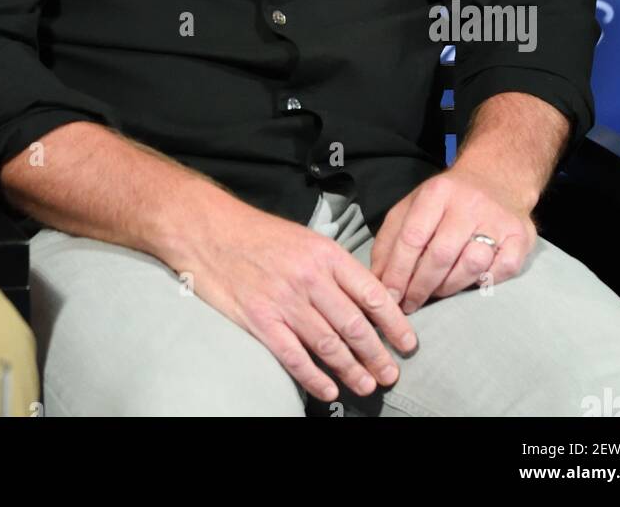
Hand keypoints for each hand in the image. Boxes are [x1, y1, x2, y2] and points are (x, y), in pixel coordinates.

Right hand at [182, 202, 418, 402]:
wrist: (211, 231)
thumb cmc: (259, 235)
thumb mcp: (305, 239)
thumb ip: (334, 268)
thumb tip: (367, 299)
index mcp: (325, 254)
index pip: (372, 293)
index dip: (395, 323)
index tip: (408, 342)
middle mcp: (309, 278)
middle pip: (355, 325)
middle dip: (378, 354)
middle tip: (391, 373)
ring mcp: (284, 301)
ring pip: (329, 345)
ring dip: (352, 370)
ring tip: (367, 385)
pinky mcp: (260, 321)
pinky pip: (294, 357)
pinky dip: (314, 378)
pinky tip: (329, 389)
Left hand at [369, 168, 537, 313]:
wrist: (498, 178)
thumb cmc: (448, 200)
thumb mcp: (413, 206)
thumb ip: (391, 238)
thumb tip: (377, 278)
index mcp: (437, 192)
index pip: (412, 237)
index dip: (398, 272)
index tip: (389, 296)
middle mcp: (469, 203)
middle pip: (440, 255)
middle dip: (419, 287)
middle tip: (409, 305)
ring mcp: (498, 219)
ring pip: (470, 266)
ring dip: (448, 287)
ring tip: (435, 292)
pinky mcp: (521, 237)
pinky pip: (500, 272)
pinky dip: (482, 283)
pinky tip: (469, 282)